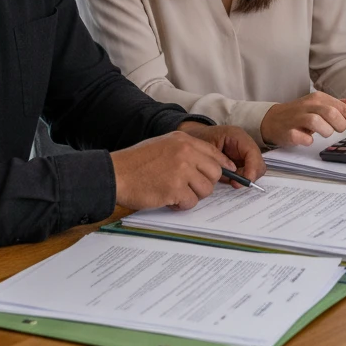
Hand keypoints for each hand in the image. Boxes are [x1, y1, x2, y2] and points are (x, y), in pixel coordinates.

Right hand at [109, 127, 257, 210]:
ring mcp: (181, 170)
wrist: (117, 173)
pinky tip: (168, 198)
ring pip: (205, 190)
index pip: (215, 153)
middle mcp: (186, 152)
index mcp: (184, 140)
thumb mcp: (164, 144)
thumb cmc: (137, 161)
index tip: (228, 173)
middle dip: (205, 183)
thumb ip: (186, 151)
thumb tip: (208, 163)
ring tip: (175, 192)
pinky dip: (181, 205)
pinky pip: (191, 202)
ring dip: (192, 195)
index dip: (223, 166)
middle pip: (214, 173)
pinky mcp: (174, 189)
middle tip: (190, 187)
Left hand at [176, 121, 265, 187]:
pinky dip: (240, 179)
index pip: (252, 152)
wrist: (192, 138)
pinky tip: (229, 180)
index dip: (252, 168)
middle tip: (234, 183)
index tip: (246, 181)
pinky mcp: (240, 162)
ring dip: (244, 178)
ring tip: (230, 181)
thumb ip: (219, 163)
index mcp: (236, 136)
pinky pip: (246, 173)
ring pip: (254, 170)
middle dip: (249, 175)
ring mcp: (243, 154)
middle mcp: (244, 144)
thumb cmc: (198, 140)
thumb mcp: (206, 149)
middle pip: (258, 163)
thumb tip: (234, 178)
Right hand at [260, 93, 345, 147]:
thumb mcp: (320, 106)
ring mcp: (297, 117)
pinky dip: (308, 140)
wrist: (273, 119)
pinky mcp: (288, 130)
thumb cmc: (300, 114)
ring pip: (317, 122)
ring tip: (322, 133)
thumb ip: (339, 104)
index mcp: (319, 98)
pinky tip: (308, 138)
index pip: (343, 108)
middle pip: (332, 113)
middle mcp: (309, 105)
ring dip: (325, 132)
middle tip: (336, 130)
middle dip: (339, 125)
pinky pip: (302, 136)